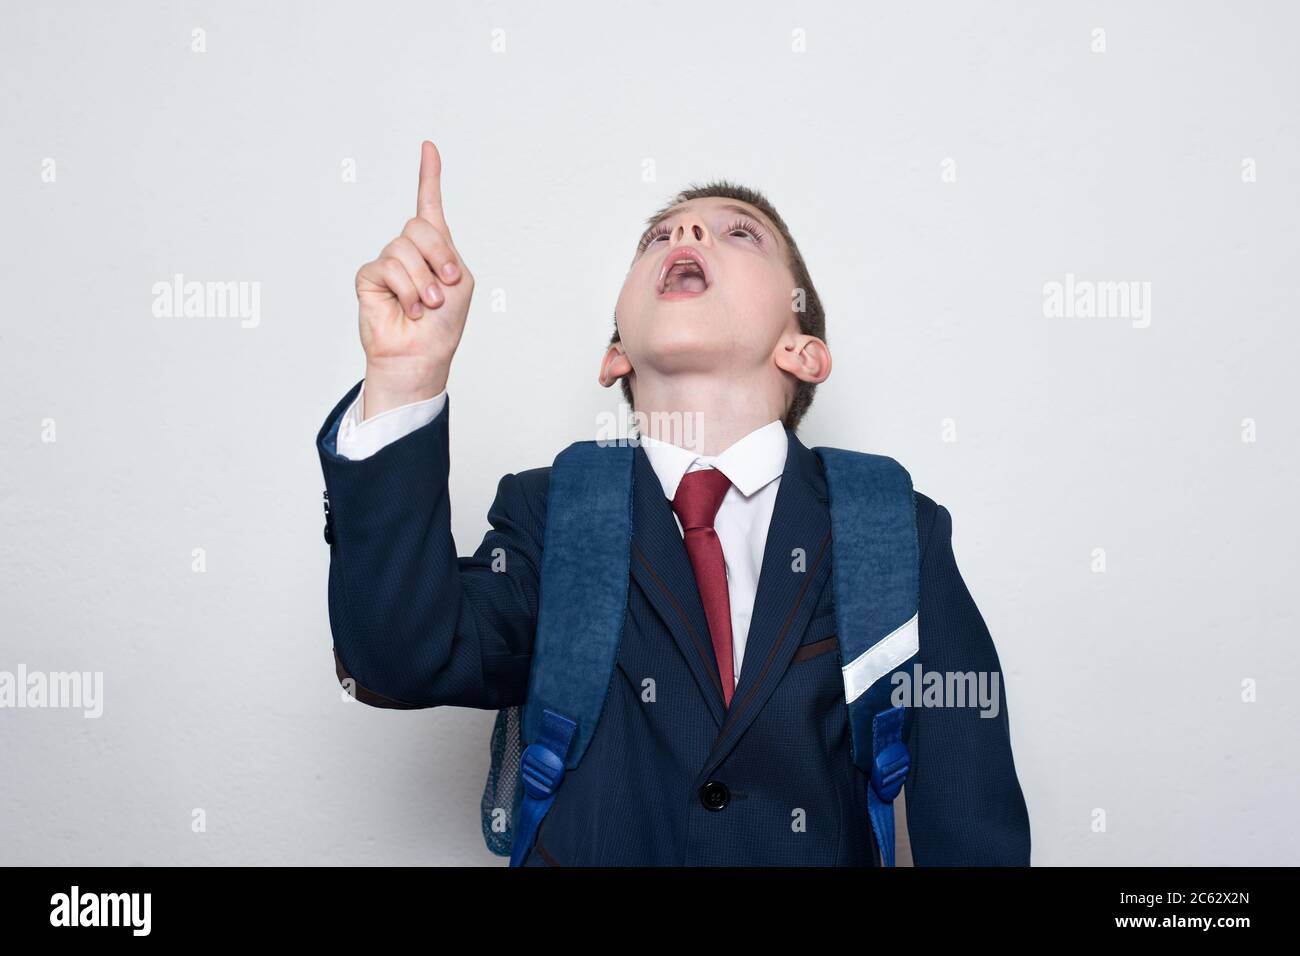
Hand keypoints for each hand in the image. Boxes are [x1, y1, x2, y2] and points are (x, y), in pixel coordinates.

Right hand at [355, 140, 473, 417]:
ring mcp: (388, 262)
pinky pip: (387, 267)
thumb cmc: (443, 326)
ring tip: (427, 305)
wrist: (422, 355)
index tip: (429, 147)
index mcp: (436, 248)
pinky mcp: (369, 277)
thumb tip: (413, 242)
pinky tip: (409, 309)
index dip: (429, 175)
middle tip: (444, 287)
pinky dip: (405, 290)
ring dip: (423, 281)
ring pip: (404, 249)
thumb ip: (443, 251)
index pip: (429, 205)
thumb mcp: (459, 282)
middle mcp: (410, 251)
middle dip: (438, 256)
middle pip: (420, 227)